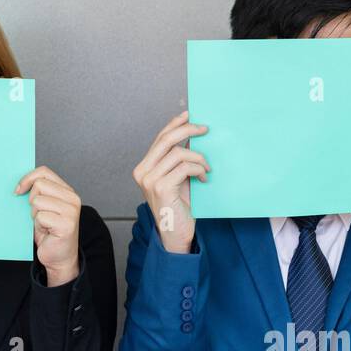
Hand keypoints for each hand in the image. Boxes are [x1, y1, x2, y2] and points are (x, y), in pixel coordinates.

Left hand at [17, 166, 81, 286]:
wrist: (59, 257)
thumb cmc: (49, 232)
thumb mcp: (44, 207)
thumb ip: (38, 192)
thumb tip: (19, 183)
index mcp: (67, 191)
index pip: (44, 172)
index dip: (27, 179)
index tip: (18, 191)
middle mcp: (72, 198)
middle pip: (39, 184)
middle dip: (32, 200)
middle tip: (38, 214)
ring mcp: (71, 211)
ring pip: (38, 201)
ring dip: (35, 214)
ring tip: (43, 224)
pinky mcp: (66, 224)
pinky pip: (40, 216)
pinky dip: (38, 225)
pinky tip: (46, 231)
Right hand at [132, 111, 208, 253]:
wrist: (176, 236)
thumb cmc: (179, 209)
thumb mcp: (179, 180)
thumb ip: (180, 160)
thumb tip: (194, 137)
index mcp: (144, 168)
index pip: (159, 138)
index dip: (174, 124)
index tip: (189, 114)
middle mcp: (143, 172)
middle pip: (166, 139)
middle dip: (188, 130)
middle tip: (205, 129)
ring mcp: (150, 180)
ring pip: (178, 153)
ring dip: (199, 158)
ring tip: (207, 169)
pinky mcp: (161, 187)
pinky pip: (184, 167)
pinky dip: (198, 170)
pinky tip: (204, 179)